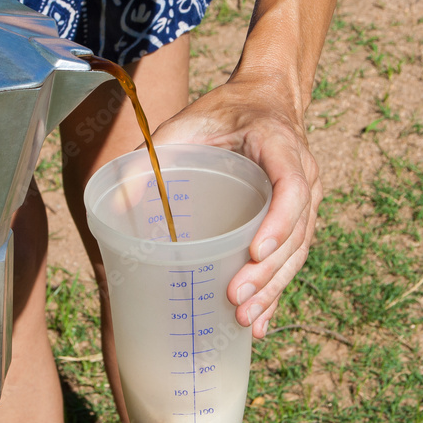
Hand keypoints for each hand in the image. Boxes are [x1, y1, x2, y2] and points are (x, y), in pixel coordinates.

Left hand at [152, 74, 321, 338]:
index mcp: (281, 146)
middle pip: (296, 232)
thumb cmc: (223, 112)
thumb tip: (116, 202)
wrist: (264, 98)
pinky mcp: (296, 219)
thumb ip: (151, 157)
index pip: (292, 187)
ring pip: (296, 252)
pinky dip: (274, 291)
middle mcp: (304, 175)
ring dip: (272, 289)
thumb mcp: (184, 125)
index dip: (279, 221)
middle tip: (235, 299)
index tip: (254, 251)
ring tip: (243, 319)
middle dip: (267, 271)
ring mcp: (306, 201)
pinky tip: (257, 324)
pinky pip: (290, 258)